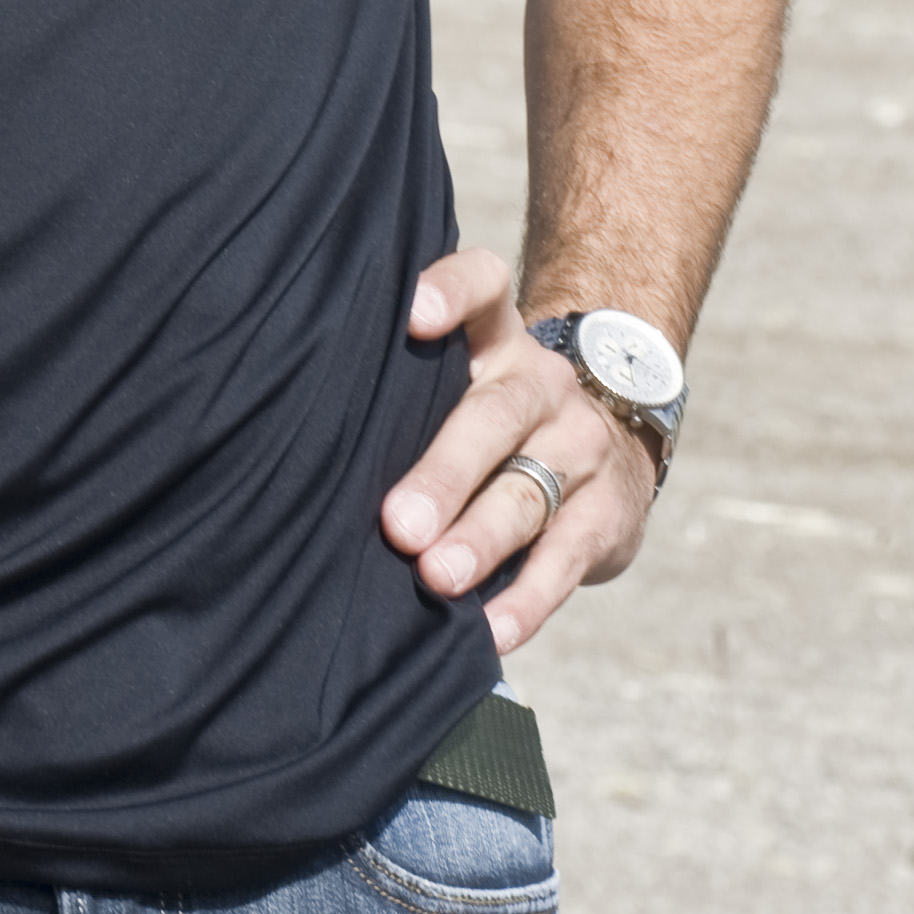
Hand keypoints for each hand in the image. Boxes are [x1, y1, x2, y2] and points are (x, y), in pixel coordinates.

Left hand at [380, 248, 660, 655]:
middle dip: (443, 473)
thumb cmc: (492, 420)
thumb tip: (304, 457)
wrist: (610, 447)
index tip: (410, 317)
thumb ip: (408, 394)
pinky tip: (492, 629)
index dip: (452, 291)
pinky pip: (565, 557)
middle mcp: (541, 383)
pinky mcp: (606, 512)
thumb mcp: (464, 383)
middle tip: (397, 524)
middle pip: (495, 415)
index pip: (484, 285)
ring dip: (480, 539)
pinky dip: (527, 598)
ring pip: (528, 491)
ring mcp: (580, 445)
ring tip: (438, 577)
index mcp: (498, 338)